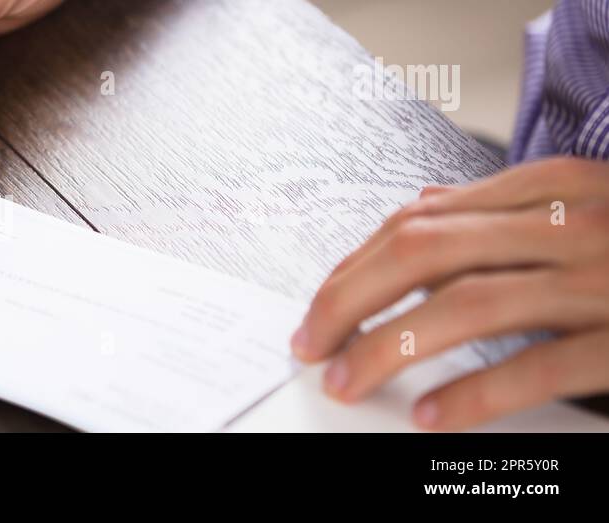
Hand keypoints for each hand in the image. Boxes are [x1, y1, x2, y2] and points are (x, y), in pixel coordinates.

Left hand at [291, 157, 608, 429]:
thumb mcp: (589, 211)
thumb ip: (510, 210)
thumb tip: (426, 208)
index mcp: (558, 189)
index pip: (421, 221)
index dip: (354, 266)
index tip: (318, 307)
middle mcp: (575, 224)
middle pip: (424, 252)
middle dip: (349, 301)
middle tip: (310, 344)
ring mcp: (602, 279)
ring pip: (466, 304)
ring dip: (387, 347)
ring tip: (345, 380)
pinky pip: (536, 367)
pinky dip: (473, 392)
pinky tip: (429, 413)